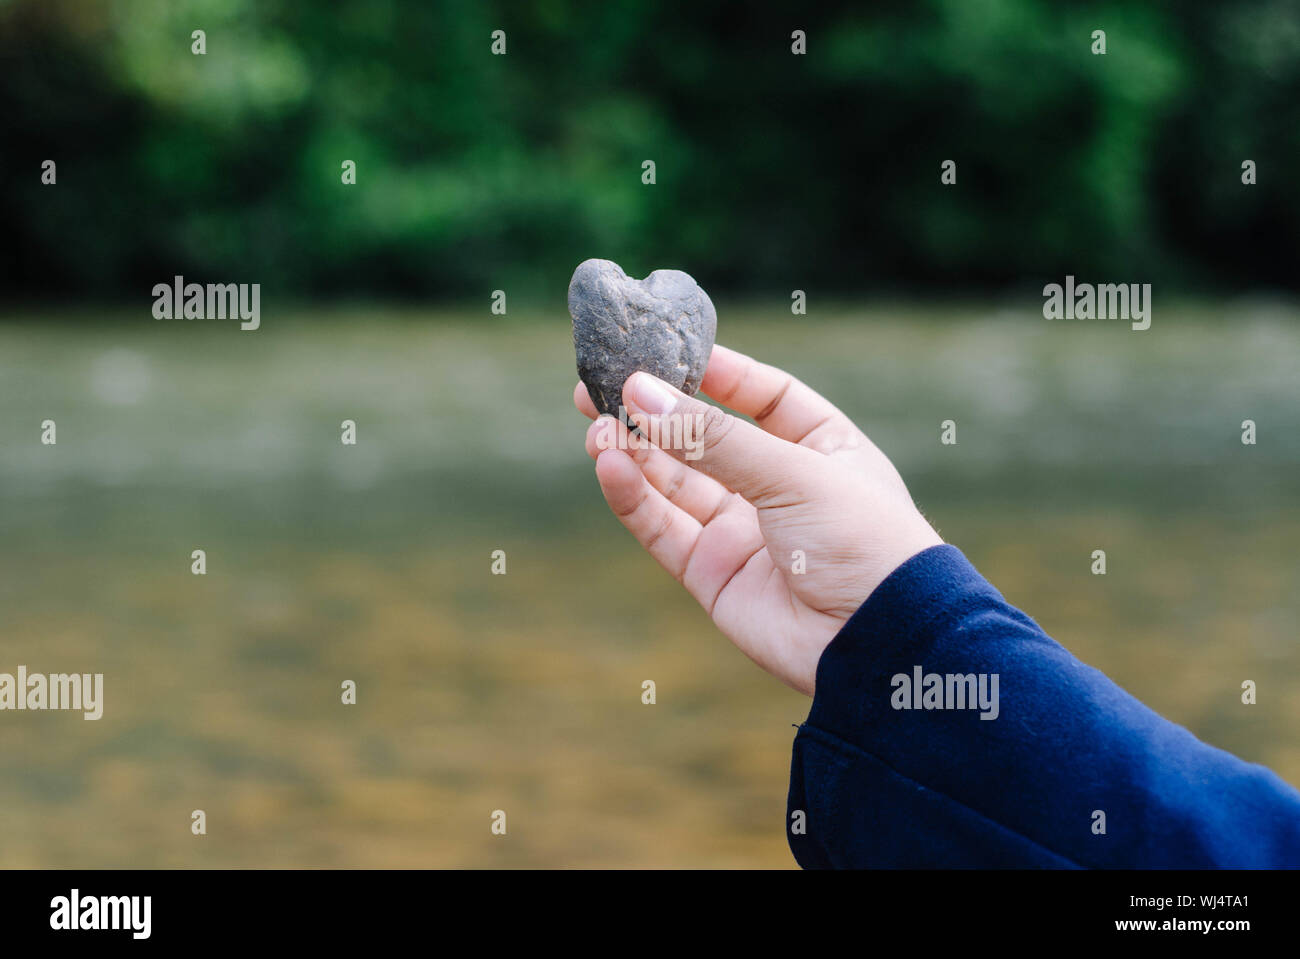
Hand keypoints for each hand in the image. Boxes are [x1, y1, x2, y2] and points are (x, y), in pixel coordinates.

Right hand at [574, 344, 941, 695]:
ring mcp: (744, 531)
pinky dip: (633, 497)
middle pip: (705, 437)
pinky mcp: (713, 573)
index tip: (663, 351)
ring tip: (597, 427)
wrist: (877, 644)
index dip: (715, 372)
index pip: (763, 396)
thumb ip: (713, 436)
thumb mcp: (792, 472)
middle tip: (599, 388)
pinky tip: (610, 465)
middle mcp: (779, 485)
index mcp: (821, 447)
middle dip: (654, 413)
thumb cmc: (862, 542)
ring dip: (634, 452)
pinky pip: (663, 527)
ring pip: (675, 482)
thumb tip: (641, 391)